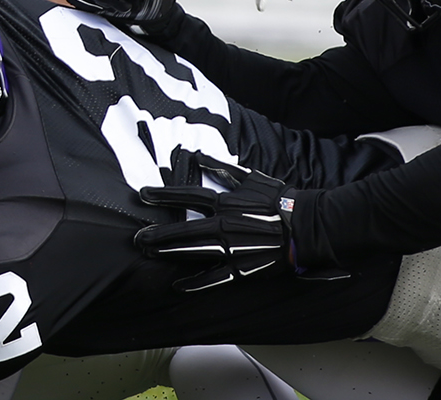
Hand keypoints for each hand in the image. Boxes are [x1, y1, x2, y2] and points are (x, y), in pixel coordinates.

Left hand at [136, 149, 322, 291]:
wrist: (304, 225)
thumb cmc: (279, 199)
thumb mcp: (251, 177)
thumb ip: (223, 168)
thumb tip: (199, 155)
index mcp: (225, 202)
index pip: (187, 196)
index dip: (163, 195)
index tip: (143, 194)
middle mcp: (223, 225)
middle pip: (182, 229)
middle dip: (157, 233)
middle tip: (137, 238)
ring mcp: (230, 249)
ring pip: (191, 251)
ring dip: (167, 252)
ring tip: (148, 253)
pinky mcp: (240, 268)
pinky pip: (213, 278)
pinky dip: (195, 282)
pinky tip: (177, 285)